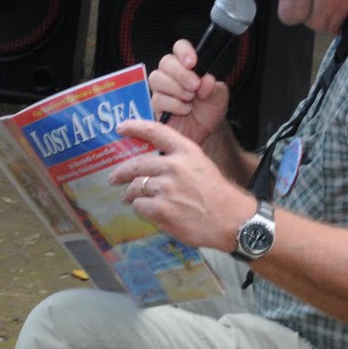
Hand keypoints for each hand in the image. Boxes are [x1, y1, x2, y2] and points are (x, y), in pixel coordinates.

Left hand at [110, 119, 253, 251]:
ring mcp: (166, 188)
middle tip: (114, 178)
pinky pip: (140, 207)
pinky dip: (141, 210)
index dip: (135, 127)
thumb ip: (178, 162)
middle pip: (137, 165)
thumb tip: (151, 166)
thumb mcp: (202, 166)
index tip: (120, 128)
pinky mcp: (161, 209)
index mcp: (187, 152)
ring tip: (128, 199)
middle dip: (121, 172)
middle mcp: (174, 167)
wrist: (233, 221)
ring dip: (130, 195)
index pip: (156, 132)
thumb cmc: (219, 196)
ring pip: (136, 188)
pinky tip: (148, 212)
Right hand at [146, 38, 230, 147]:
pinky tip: (184, 110)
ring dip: (176, 89)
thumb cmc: (208, 112)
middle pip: (165, 62)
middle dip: (181, 73)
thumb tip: (206, 80)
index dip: (184, 52)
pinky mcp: (154, 106)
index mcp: (187, 67)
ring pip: (157, 78)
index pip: (179, 48)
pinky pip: (157, 99)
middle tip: (195, 86)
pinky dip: (174, 104)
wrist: (202, 134)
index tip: (192, 63)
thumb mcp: (219, 98)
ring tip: (190, 99)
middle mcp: (171, 75)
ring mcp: (161, 90)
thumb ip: (215, 87)